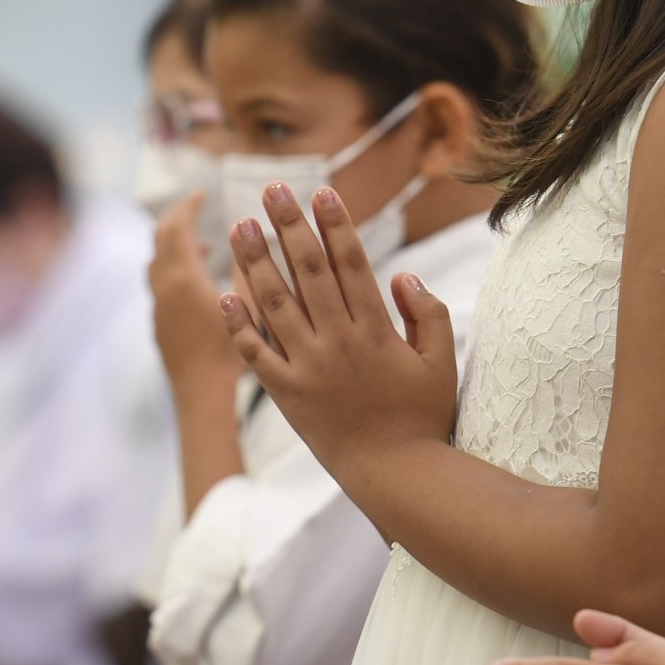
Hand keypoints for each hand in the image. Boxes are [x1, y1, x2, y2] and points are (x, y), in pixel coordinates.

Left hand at [149, 194, 241, 396]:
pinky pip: (159, 283)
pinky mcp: (159, 324)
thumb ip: (247, 266)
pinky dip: (173, 269)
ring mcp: (157, 307)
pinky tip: (196, 284)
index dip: (189, 205)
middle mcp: (163, 289)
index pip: (177, 227)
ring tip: (204, 245)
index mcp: (183, 278)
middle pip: (161, 239)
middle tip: (198, 209)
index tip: (203, 193)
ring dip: (176, 245)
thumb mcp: (249, 306)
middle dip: (179, 219)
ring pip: (157, 262)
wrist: (201, 393)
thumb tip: (247, 231)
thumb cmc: (229, 353)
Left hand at [220, 185, 457, 479]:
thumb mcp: (441, 362)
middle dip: (288, 225)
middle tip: (271, 189)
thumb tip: (403, 276)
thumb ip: (427, 314)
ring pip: (275, 303)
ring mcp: (308, 367)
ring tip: (242, 226)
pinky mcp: (286, 393)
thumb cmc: (423, 418)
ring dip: (255, 261)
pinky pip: (256, 354)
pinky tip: (224, 294)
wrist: (395, 475)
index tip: (321, 192)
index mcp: (375, 329)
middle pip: (308, 271)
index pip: (350, 263)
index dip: (334, 224)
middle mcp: (337, 341)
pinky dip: (239, 324)